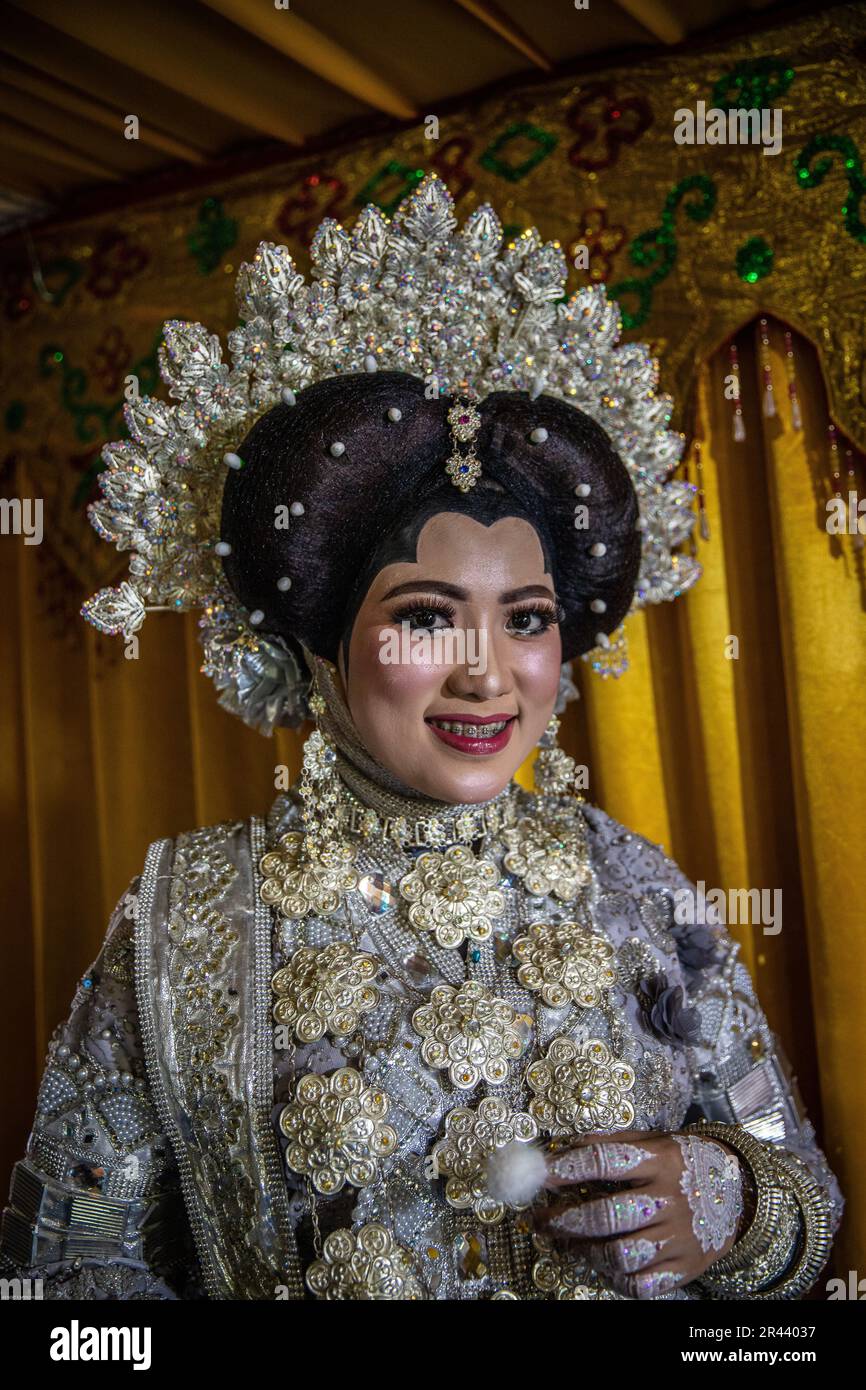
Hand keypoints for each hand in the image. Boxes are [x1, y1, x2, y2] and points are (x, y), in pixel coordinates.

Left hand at [534, 1130, 743, 1298]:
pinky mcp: (685, 1267)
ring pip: (622, 1254)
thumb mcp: (654, 1140)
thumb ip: (612, 1142)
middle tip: (542, 1221)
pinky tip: (603, 1265)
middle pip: (608, 1214)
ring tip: (571, 1245)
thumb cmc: (684, 1163)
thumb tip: (566, 1145)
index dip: (568, 1168)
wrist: (740, 1193)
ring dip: (587, 1252)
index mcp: (660, 1160)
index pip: (605, 1161)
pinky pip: (642, 1284)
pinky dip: (615, 1279)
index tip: (541, 1176)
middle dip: (566, 1220)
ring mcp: (678, 1237)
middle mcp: (669, 1199)